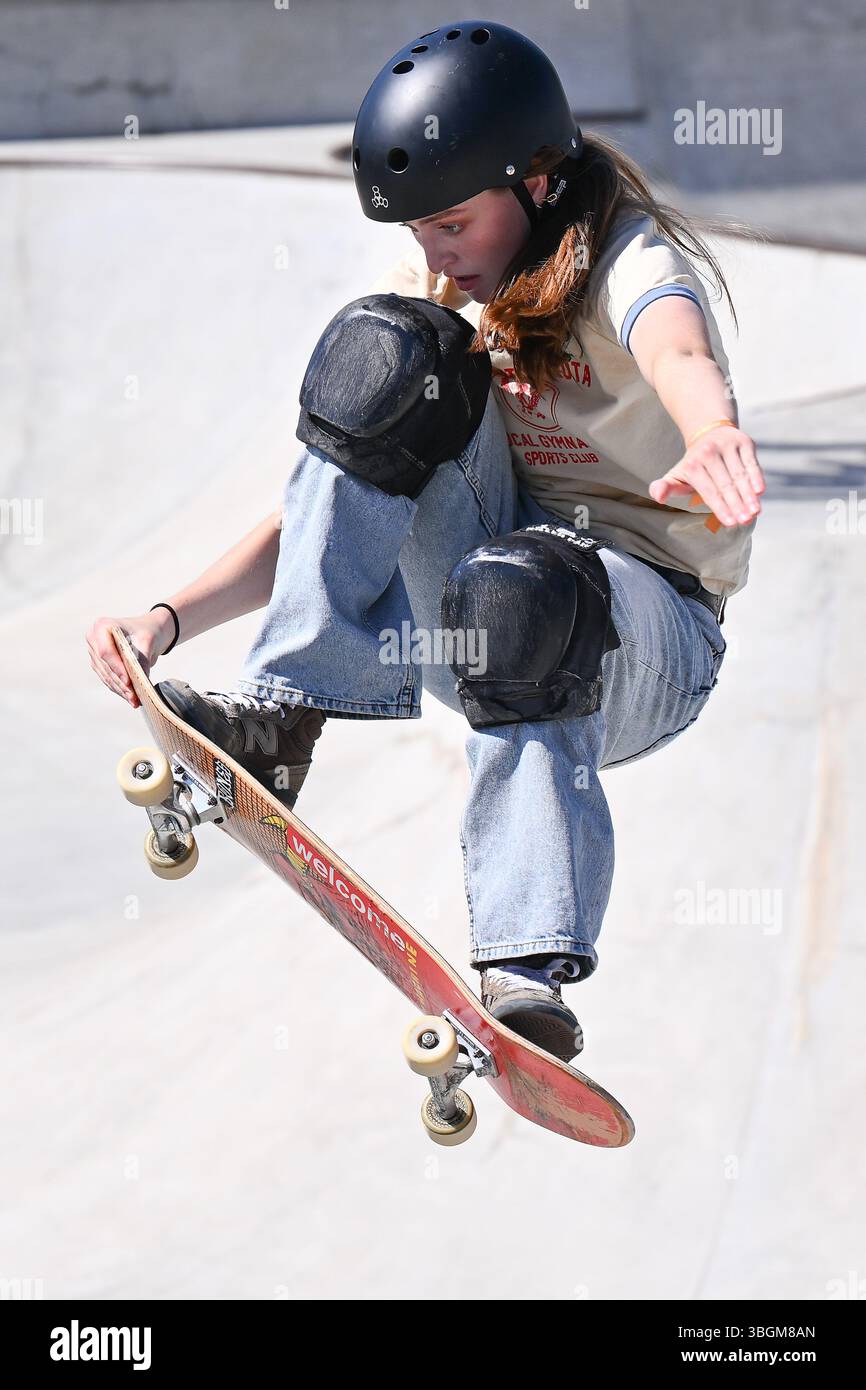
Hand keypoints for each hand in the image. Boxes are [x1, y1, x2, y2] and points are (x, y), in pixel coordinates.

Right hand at [85, 610, 175, 706]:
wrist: (147, 631)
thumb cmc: (147, 631)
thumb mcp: (148, 642)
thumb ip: (142, 660)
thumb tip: (140, 682)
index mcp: (102, 626)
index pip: (106, 652)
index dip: (116, 668)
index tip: (129, 682)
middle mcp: (94, 639)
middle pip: (105, 666)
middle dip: (121, 683)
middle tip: (134, 697)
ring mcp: (94, 652)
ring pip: (106, 676)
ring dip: (120, 690)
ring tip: (134, 701)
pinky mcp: (99, 664)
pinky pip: (108, 679)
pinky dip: (119, 689)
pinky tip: (130, 698)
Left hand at [649, 424, 764, 527]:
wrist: (708, 432)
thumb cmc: (694, 465)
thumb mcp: (676, 475)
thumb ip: (666, 488)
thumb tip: (658, 496)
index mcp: (692, 465)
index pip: (709, 491)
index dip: (720, 507)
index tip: (730, 523)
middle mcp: (709, 452)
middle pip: (725, 484)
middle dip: (736, 504)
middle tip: (744, 521)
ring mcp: (727, 445)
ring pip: (740, 475)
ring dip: (748, 494)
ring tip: (754, 512)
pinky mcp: (743, 442)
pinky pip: (751, 462)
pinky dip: (756, 476)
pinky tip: (760, 491)